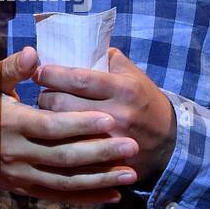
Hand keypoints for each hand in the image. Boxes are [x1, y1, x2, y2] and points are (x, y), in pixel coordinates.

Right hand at [0, 46, 142, 204]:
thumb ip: (12, 68)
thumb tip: (34, 52)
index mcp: (13, 125)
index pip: (51, 127)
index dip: (80, 124)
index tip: (109, 118)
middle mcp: (19, 154)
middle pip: (65, 157)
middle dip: (101, 153)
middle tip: (132, 146)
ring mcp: (23, 175)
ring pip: (66, 182)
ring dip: (100, 180)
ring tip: (131, 174)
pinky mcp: (25, 188)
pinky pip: (59, 196)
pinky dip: (87, 198)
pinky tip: (111, 195)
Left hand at [32, 46, 176, 190]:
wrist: (170, 141)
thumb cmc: (144, 101)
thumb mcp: (133, 74)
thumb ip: (106, 58)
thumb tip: (75, 46)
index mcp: (123, 88)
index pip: (78, 78)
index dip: (53, 74)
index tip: (39, 72)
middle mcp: (118, 114)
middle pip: (63, 105)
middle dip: (45, 98)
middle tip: (42, 93)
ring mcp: (112, 141)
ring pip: (63, 129)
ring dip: (49, 120)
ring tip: (47, 114)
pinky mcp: (109, 162)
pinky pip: (73, 152)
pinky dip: (60, 142)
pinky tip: (57, 135)